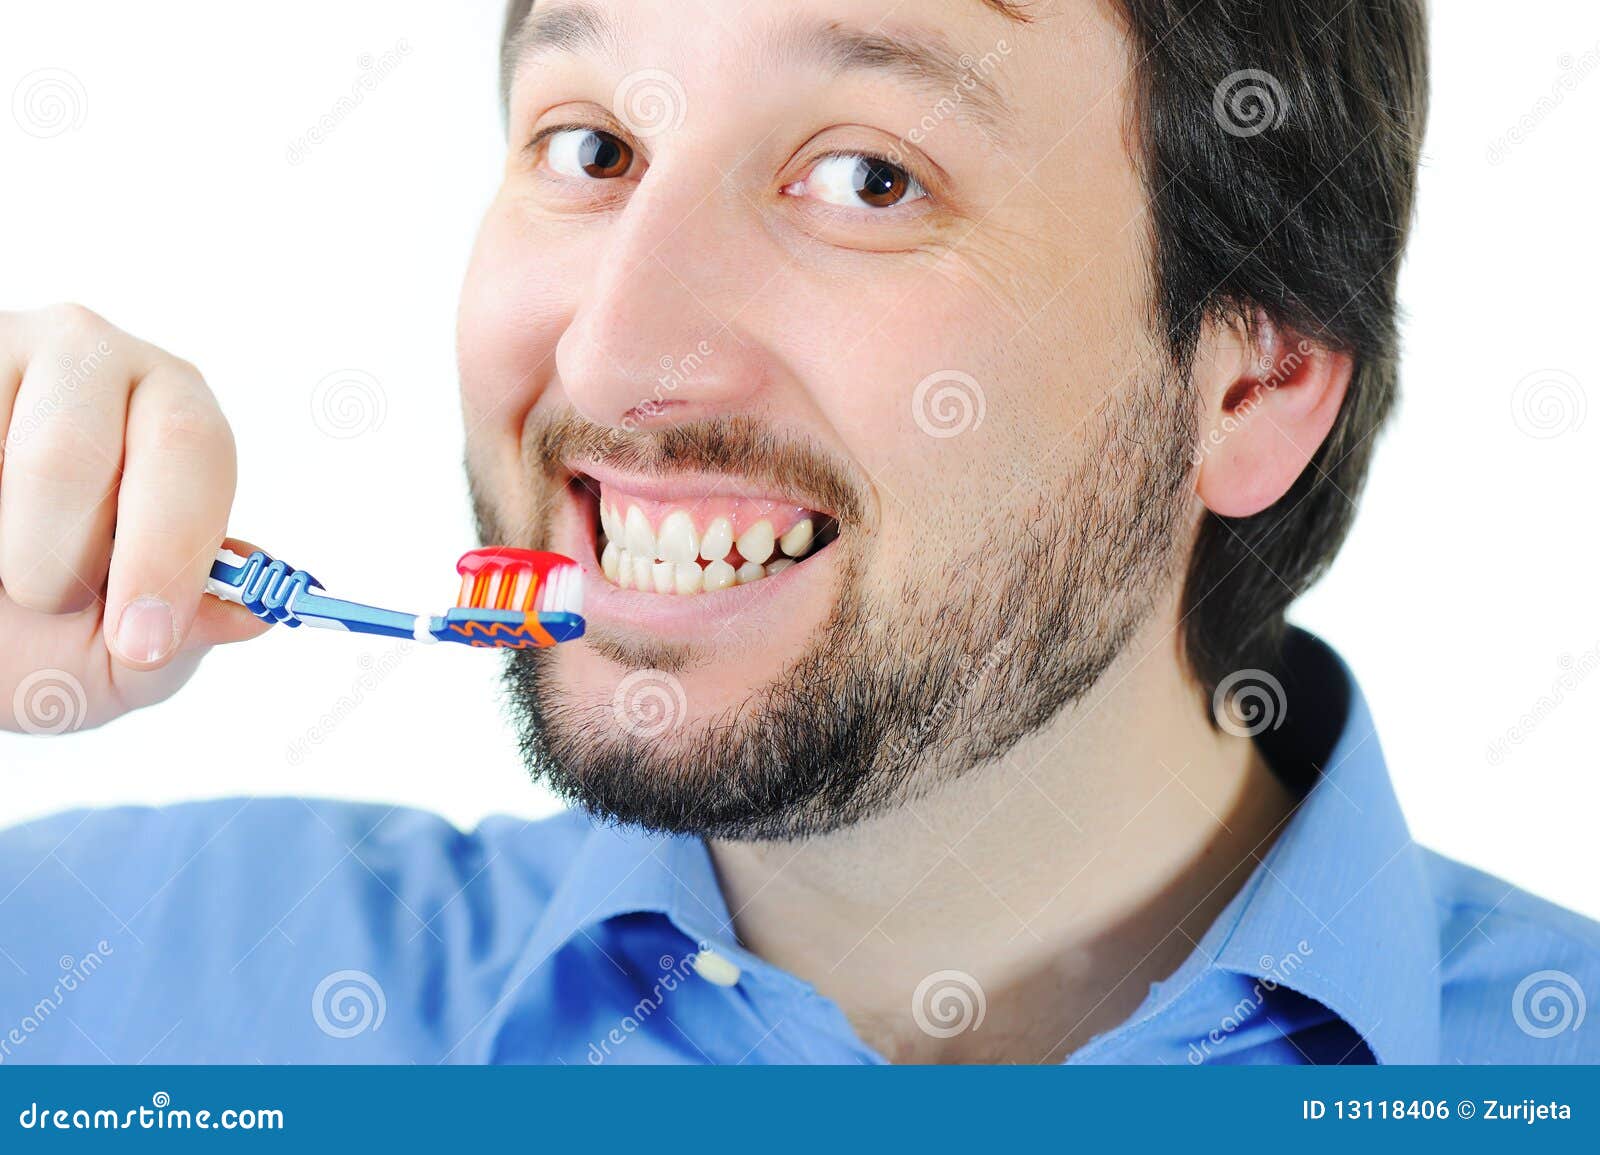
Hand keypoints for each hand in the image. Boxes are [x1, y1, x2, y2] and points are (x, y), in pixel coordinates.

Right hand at [0, 304, 267, 732]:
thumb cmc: (37, 628)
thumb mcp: (116, 658)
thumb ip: (184, 635)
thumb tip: (251, 614)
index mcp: (175, 417)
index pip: (194, 450)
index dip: (170, 549)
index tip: (144, 638)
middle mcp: (98, 358)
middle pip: (77, 449)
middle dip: (60, 552)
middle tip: (46, 604)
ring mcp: (9, 346)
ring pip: (8, 457)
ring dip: (5, 544)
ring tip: (4, 566)